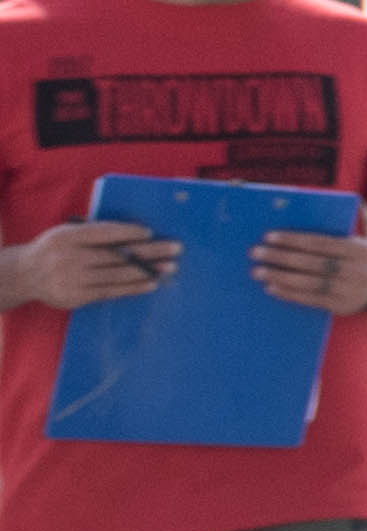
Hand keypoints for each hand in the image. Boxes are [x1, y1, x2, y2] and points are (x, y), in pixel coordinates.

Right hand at [0, 223, 168, 314]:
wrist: (26, 275)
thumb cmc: (57, 248)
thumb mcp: (68, 233)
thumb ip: (96, 232)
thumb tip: (138, 232)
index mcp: (68, 237)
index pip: (103, 233)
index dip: (127, 233)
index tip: (150, 232)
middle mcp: (69, 258)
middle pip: (116, 255)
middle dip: (149, 252)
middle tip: (175, 248)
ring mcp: (73, 280)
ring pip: (117, 275)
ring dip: (148, 271)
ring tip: (171, 267)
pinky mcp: (78, 298)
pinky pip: (111, 292)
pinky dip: (134, 287)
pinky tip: (152, 283)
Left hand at [247, 223, 366, 315]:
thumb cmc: (360, 257)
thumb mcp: (355, 242)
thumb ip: (331, 239)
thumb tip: (289, 236)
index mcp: (358, 249)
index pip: (320, 243)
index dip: (294, 240)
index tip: (269, 236)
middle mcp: (356, 270)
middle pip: (312, 263)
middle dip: (282, 257)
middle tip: (257, 253)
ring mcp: (350, 291)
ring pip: (309, 283)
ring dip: (280, 277)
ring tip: (258, 271)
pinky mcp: (342, 307)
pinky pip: (311, 300)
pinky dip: (289, 293)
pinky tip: (272, 287)